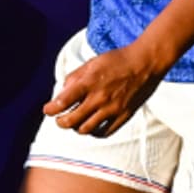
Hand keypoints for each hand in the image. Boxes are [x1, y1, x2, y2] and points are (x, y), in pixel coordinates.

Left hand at [45, 37, 169, 135]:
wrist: (146, 63)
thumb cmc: (117, 60)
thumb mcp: (92, 62)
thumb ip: (75, 77)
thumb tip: (62, 92)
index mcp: (89, 82)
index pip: (63, 101)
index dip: (51, 109)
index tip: (47, 110)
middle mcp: (99, 98)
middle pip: (71, 121)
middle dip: (61, 122)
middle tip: (59, 120)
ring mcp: (112, 109)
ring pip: (86, 130)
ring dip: (76, 128)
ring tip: (76, 122)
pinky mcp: (124, 116)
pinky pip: (104, 132)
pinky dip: (94, 132)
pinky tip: (92, 126)